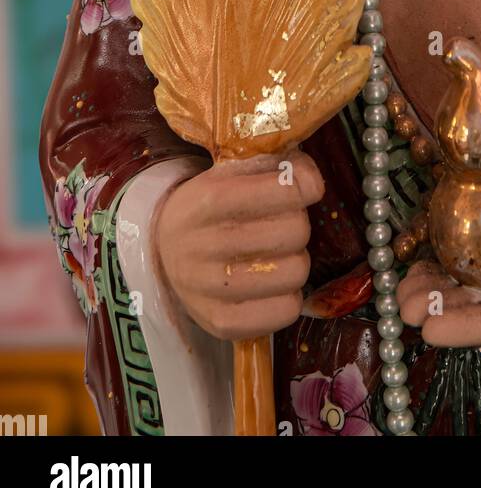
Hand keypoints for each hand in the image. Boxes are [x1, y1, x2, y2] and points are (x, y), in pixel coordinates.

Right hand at [153, 148, 323, 340]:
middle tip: (281, 226)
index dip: (307, 187)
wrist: (162, 250)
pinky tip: (272, 286)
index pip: (287, 190)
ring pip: (296, 272)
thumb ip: (274, 164)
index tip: (302, 189)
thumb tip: (311, 180)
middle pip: (296, 232)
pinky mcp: (220, 323)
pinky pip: (286, 312)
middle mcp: (206, 243)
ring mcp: (210, 288)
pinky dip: (288, 298)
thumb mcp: (231, 171)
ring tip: (276, 256)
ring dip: (295, 261)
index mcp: (210, 197)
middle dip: (297, 225)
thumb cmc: (210, 205)